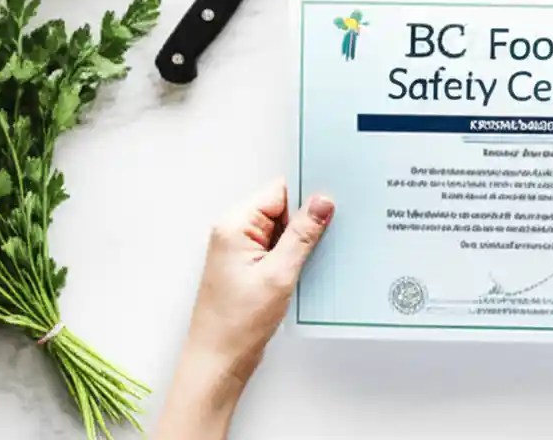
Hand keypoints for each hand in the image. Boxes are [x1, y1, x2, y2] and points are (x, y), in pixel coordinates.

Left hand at [187, 180, 334, 383]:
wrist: (218, 361)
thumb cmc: (236, 323)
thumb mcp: (278, 274)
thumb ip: (302, 234)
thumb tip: (322, 202)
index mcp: (235, 225)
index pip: (279, 191)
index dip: (307, 194)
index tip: (334, 202)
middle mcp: (235, 233)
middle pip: (282, 209)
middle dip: (308, 219)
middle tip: (332, 233)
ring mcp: (242, 251)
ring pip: (283, 231)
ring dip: (303, 241)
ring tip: (319, 256)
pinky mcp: (250, 267)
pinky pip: (279, 249)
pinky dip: (296, 256)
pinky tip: (308, 269)